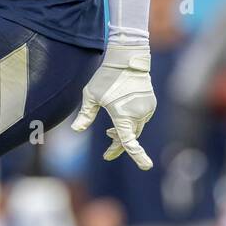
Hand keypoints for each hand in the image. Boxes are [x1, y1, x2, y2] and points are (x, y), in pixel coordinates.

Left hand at [71, 43, 156, 170]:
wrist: (127, 59)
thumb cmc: (106, 77)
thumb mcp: (91, 95)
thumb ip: (85, 115)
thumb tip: (75, 130)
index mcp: (123, 115)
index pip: (129, 141)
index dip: (137, 155)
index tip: (146, 166)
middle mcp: (138, 114)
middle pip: (130, 137)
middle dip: (118, 144)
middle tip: (107, 153)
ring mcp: (146, 109)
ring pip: (135, 129)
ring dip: (124, 133)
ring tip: (108, 133)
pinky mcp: (150, 104)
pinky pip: (141, 120)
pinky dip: (131, 124)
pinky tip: (120, 119)